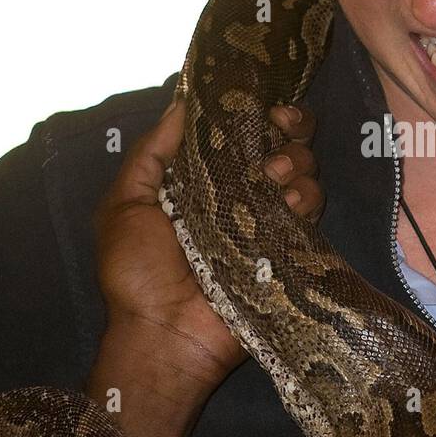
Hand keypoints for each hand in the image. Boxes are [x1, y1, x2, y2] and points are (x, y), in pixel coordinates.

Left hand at [94, 96, 322, 381]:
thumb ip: (151, 153)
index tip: (260, 103)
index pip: (240, 134)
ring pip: (304, 173)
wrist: (164, 334)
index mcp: (202, 181)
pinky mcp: (290, 251)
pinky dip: (305, 199)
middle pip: (283, 146)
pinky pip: (311, 214)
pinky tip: (289, 201)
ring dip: (295, 162)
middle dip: (288, 129)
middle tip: (279, 129)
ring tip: (275, 175)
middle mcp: (241, 196)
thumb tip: (182, 102)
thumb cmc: (135, 272)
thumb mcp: (124, 204)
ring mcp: (269, 223)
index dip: (255, 113)